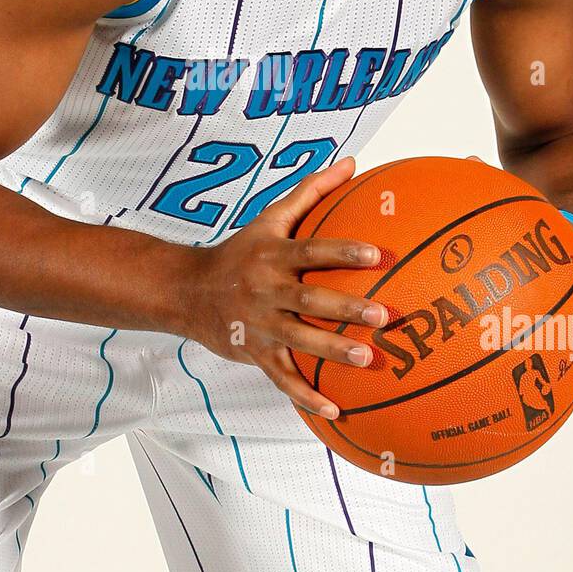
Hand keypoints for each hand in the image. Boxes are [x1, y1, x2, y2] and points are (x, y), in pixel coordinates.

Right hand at [185, 155, 388, 418]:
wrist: (187, 291)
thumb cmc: (241, 250)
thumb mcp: (270, 218)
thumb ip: (312, 192)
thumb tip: (352, 162)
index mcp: (273, 255)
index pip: (312, 250)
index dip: (343, 252)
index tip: (378, 255)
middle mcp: (265, 289)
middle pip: (309, 299)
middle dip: (346, 307)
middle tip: (384, 314)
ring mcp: (258, 324)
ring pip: (298, 340)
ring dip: (333, 351)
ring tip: (369, 359)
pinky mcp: (253, 352)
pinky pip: (281, 378)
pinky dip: (305, 396)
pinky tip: (335, 409)